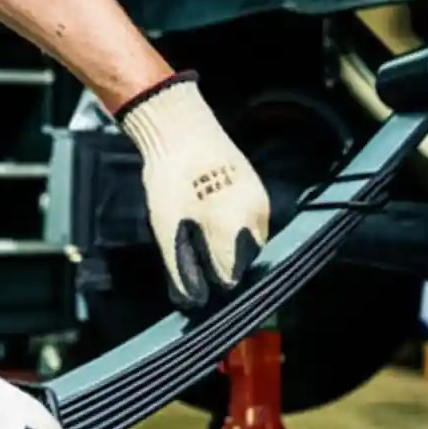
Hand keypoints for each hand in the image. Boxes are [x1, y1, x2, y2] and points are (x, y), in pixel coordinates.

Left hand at [116, 72, 271, 308]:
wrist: (180, 128)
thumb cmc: (169, 178)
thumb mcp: (166, 228)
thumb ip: (181, 269)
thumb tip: (192, 301)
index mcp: (236, 230)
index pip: (231, 277)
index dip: (211, 281)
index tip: (195, 276)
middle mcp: (257, 219)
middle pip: (244, 262)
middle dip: (222, 266)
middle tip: (195, 254)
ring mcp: (261, 202)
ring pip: (250, 243)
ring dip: (231, 248)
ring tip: (201, 234)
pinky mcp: (258, 191)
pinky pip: (251, 224)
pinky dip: (234, 230)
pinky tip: (211, 219)